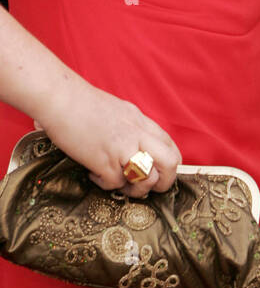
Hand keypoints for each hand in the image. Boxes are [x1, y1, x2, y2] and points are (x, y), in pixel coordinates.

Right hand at [34, 80, 180, 197]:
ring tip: (117, 181)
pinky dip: (104, 184)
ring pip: (148, 179)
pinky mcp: (104, 161)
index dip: (169, 167)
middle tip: (145, 185)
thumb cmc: (82, 104)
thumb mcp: (118, 111)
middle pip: (171, 164)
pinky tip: (93, 173)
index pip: (171, 147)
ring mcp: (123, 148)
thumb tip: (135, 148)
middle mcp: (137, 134)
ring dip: (134, 189)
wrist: (61, 98)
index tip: (156, 174)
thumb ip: (130, 129)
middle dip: (164, 183)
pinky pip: (115, 184)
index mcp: (141, 121)